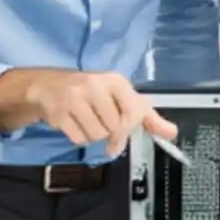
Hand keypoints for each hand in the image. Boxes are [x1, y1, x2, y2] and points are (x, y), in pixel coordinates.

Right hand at [24, 71, 176, 156]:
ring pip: (97, 135)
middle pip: (115, 128)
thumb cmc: (90, 92)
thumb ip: (147, 116)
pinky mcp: (58, 113)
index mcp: (115, 80)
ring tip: (86, 121)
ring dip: (94, 136)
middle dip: (110, 134)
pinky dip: (79, 137)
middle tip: (102, 126)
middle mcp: (95, 85)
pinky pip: (79, 139)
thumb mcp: (119, 97)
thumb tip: (171, 132)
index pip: (133, 111)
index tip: (123, 132)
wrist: (47, 86)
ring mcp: (74, 98)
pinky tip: (74, 124)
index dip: (129, 127)